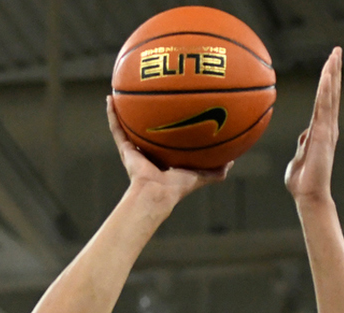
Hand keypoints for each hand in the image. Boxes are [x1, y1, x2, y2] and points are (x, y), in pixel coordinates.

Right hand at [106, 98, 230, 204]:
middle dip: (146, 112)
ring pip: (128, 124)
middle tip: (147, 92)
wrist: (158, 193)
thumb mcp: (201, 175)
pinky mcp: (125, 149)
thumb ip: (216, 170)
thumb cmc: (178, 187)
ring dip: (124, 108)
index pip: (164, 136)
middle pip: (146, 127)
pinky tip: (110, 98)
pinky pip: (116, 128)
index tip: (170, 107)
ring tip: (123, 88)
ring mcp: (134, 149)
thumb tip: (233, 161)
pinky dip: (112, 114)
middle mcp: (148, 150)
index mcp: (164, 156)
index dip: (167, 123)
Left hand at [283, 48, 340, 204]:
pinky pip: (324, 107)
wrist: (309, 196)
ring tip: (334, 55)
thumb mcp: (298, 159)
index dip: (327, 83)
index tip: (329, 65)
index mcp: (320, 131)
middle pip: (331, 93)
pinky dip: (326, 91)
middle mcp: (327, 127)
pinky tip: (327, 75)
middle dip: (334, 71)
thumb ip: (302, 145)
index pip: (324, 101)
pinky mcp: (323, 134)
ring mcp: (326, 129)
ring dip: (332, 74)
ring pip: (330, 95)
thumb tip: (304, 137)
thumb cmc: (302, 182)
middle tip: (337, 51)